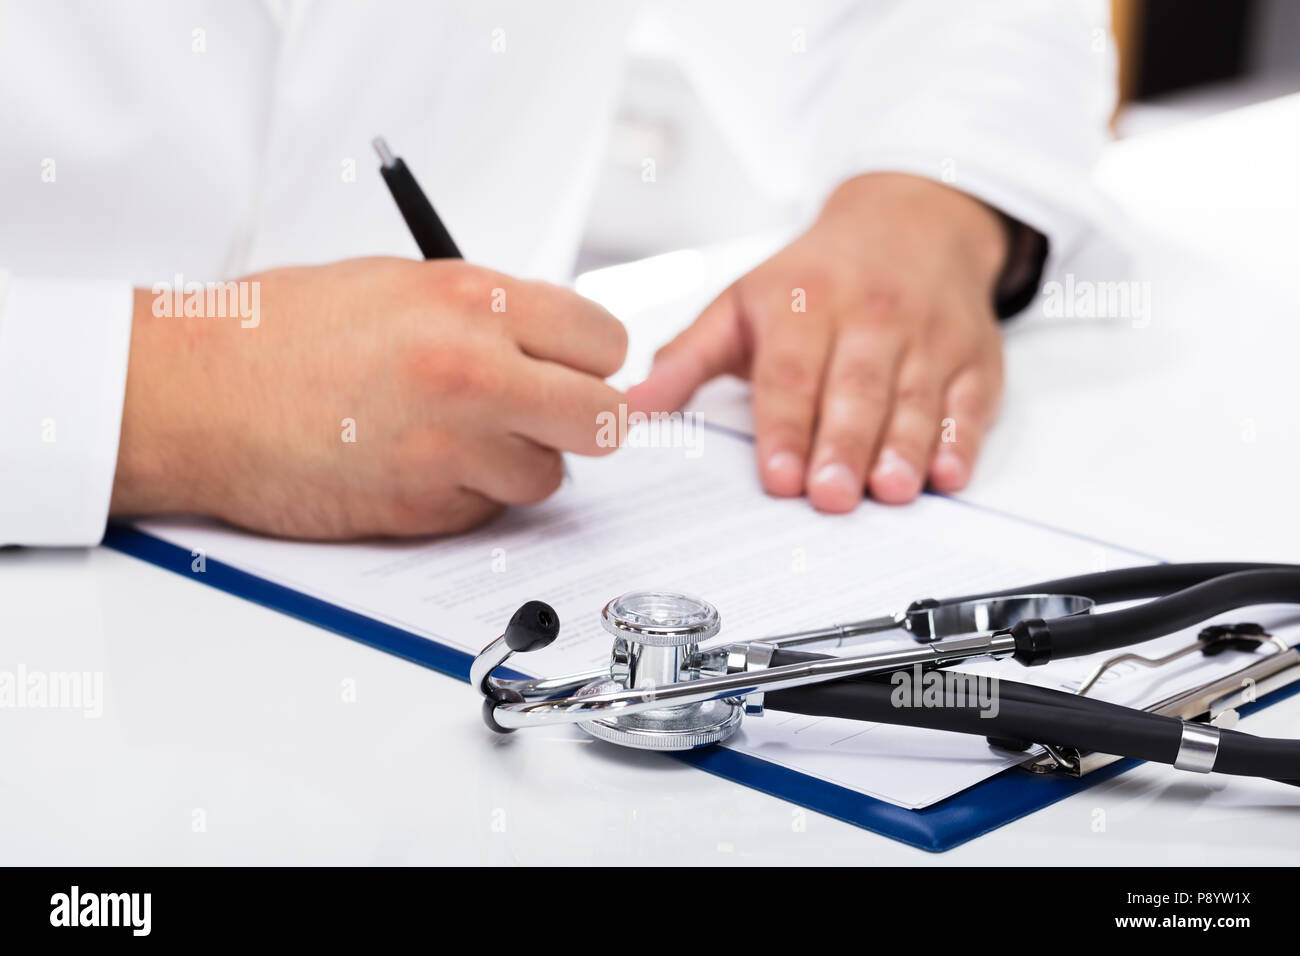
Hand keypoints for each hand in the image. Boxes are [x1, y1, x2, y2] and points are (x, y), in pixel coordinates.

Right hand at [110, 257, 626, 537]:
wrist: (197, 393)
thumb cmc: (280, 332)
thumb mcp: (400, 285)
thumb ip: (489, 317)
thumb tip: (554, 351)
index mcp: (472, 302)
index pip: (605, 342)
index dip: (594, 361)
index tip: (578, 370)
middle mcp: (473, 374)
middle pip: (605, 421)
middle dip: (586, 421)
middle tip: (552, 417)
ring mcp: (450, 449)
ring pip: (549, 477)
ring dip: (519, 464)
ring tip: (459, 439)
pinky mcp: (422, 510)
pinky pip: (487, 513)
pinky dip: (468, 497)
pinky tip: (417, 466)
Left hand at [629, 172, 1007, 510]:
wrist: (910, 221)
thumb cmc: (816, 276)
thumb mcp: (740, 303)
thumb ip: (687, 359)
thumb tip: (632, 408)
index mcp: (803, 304)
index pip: (791, 374)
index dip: (785, 427)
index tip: (778, 477)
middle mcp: (869, 317)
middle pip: (855, 390)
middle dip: (843, 447)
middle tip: (831, 497)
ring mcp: (925, 337)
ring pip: (913, 399)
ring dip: (903, 449)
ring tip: (890, 491)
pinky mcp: (972, 357)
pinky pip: (968, 402)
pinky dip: (960, 439)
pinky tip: (948, 474)